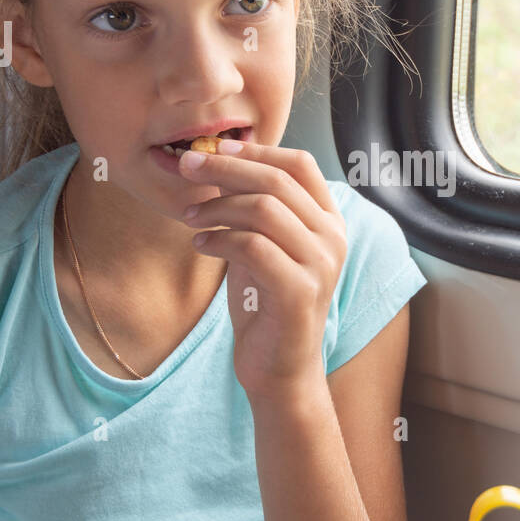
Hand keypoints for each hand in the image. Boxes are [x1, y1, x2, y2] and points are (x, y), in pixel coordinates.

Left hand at [178, 140, 345, 401]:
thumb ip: (250, 208)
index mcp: (329, 221)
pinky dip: (219, 240)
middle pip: (277, 181)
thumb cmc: (265, 305)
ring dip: (217, 207)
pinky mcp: (299, 291)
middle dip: (225, 169)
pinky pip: (253, 247)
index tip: (215, 150)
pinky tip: (200, 245)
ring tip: (190, 219)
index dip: (256, 151)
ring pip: (264, 209)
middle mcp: (332, 238)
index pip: (300, 164)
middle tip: (187, 166)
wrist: (279, 370)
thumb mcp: (260, 245)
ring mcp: (320, 265)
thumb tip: (214, 165)